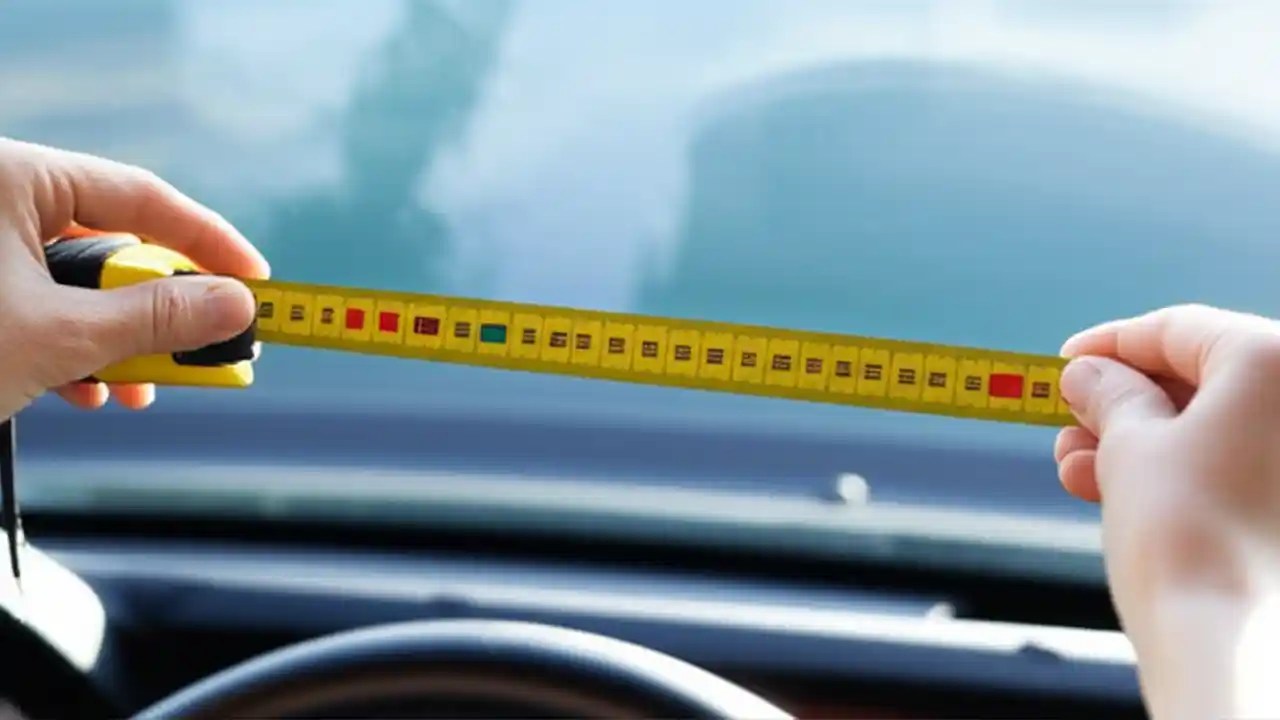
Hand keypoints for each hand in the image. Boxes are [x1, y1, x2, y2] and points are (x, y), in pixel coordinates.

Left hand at [0, 137, 268, 419]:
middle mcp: (0, 198)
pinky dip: (72, 347)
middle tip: (207, 345)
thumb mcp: (58, 335)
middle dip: (156, 310)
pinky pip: (41, 303)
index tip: (255, 281)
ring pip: (79, 283)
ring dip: (118, 340)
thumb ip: (155, 317)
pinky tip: (86, 389)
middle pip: (112, 245)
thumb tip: (238, 306)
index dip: (207, 240)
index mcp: (15, 177)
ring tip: (138, 387)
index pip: (140, 196)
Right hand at [1055, 304, 1279, 719]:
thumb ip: (1109, 394)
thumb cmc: (1182, 530)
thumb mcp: (1128, 445)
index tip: (1062, 365)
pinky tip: (1114, 489)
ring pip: (1215, 426)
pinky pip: (1238, 464)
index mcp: (1273, 359)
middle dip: (1121, 404)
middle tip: (1067, 424)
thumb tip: (1090, 374)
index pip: (1177, 330)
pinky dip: (1179, 470)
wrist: (1227, 641)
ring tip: (1076, 469)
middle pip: (1201, 379)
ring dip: (1137, 441)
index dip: (1108, 345)